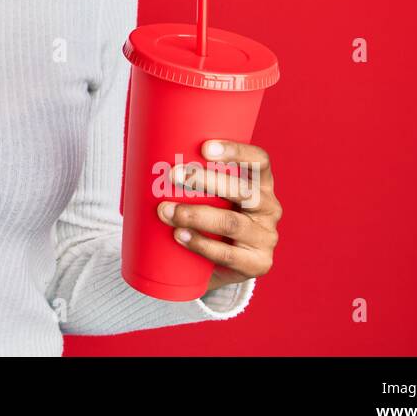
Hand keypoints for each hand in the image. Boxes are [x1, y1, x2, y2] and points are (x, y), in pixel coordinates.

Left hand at [156, 139, 280, 293]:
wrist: (221, 267)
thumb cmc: (210, 220)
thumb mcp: (210, 196)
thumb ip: (194, 180)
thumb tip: (147, 158)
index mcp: (261, 185)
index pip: (260, 162)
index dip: (236, 152)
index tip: (205, 149)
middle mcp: (269, 208)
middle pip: (242, 191)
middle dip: (205, 181)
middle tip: (173, 175)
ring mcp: (266, 238)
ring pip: (231, 223)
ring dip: (195, 215)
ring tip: (166, 211)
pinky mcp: (258, 264)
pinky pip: (227, 254)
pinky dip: (200, 244)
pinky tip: (180, 236)